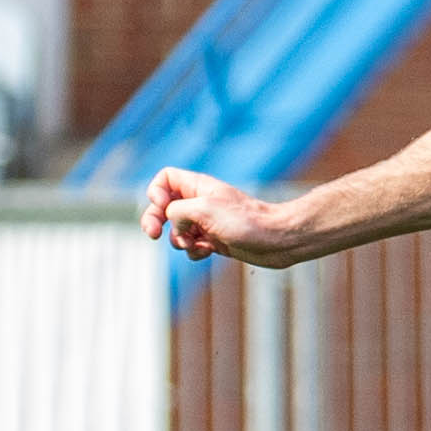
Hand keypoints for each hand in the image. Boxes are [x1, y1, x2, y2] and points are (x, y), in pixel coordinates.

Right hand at [143, 168, 296, 264]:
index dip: (156, 191)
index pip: (165, 179)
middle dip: (153, 221)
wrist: (277, 241)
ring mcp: (207, 222)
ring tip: (196, 242)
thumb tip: (173, 225)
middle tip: (153, 234)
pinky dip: (194, 251)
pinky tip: (209, 251)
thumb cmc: (245, 221)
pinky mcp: (215, 241)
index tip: (161, 205)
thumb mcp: (203, 208)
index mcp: (198, 187)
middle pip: (162, 207)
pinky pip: (191, 247)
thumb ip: (176, 211)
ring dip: (179, 240)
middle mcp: (200, 202)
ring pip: (175, 231)